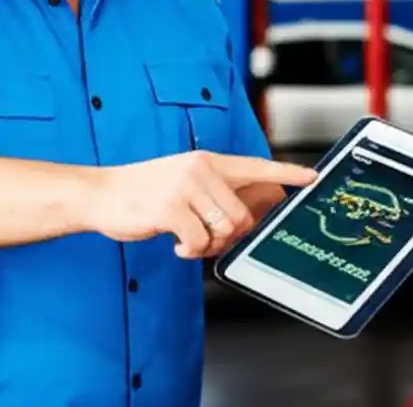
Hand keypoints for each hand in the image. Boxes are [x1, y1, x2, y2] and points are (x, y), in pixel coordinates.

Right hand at [87, 151, 317, 258]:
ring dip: (207, 245)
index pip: (254, 166)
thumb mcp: (180, 181)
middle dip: (228, 236)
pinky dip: (189, 251)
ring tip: (188, 240)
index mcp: (206, 162)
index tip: (311, 178)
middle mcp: (199, 169)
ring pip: (223, 229)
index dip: (285, 173)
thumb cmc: (142, 192)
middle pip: (241, 215)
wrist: (101, 193)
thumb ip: (210, 194)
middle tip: (206, 239)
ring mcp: (184, 187)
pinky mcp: (170, 208)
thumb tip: (239, 222)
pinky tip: (176, 245)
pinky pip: (198, 241)